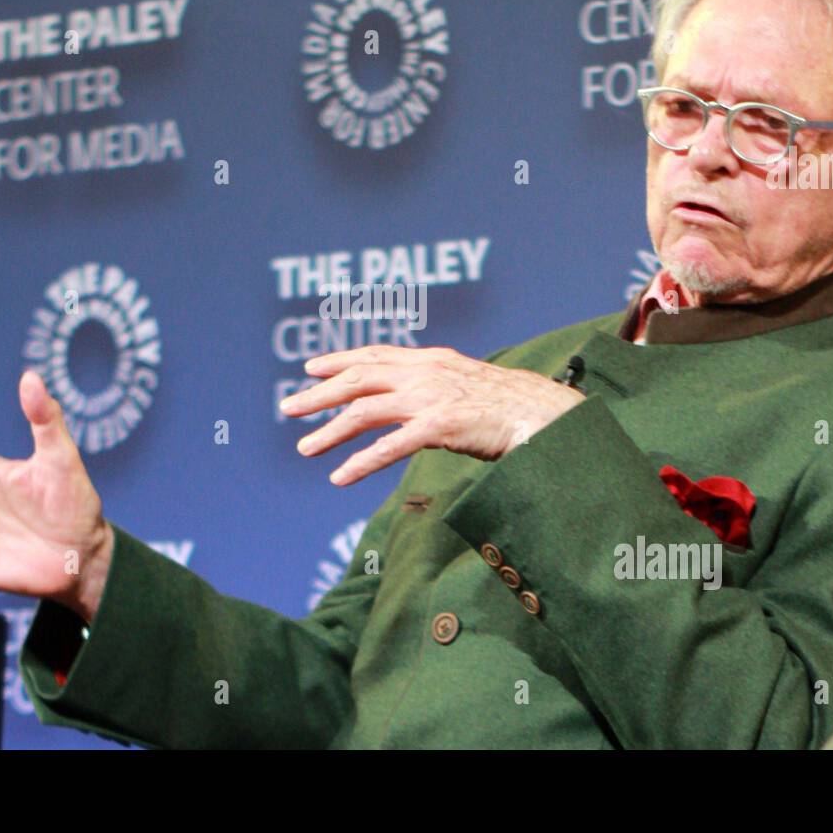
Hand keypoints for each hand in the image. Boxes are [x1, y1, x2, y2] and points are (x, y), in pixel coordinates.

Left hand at [279, 345, 584, 485]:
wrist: (544, 414)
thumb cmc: (508, 406)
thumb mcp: (464, 385)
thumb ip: (434, 387)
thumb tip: (409, 399)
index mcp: (430, 360)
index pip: (374, 354)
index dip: (339, 359)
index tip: (311, 367)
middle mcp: (424, 372)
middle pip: (358, 379)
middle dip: (319, 394)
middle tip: (288, 408)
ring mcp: (431, 398)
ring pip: (365, 411)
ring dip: (330, 432)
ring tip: (304, 450)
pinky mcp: (441, 426)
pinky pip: (390, 446)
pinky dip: (361, 462)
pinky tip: (341, 477)